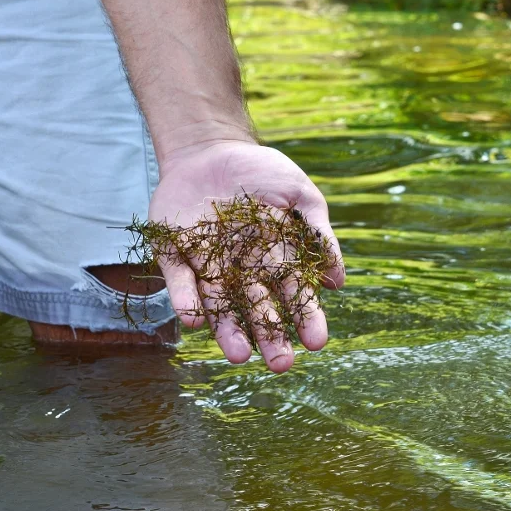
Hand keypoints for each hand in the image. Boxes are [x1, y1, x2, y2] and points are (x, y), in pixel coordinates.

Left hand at [150, 139, 344, 371]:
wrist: (209, 146)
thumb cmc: (260, 171)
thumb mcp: (298, 193)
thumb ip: (317, 232)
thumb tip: (337, 280)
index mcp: (274, 258)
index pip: (293, 293)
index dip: (306, 317)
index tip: (316, 342)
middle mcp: (241, 269)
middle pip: (257, 307)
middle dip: (269, 335)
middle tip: (281, 364)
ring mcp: (206, 263)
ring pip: (218, 303)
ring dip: (227, 330)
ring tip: (238, 356)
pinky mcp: (174, 253)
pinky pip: (179, 280)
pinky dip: (184, 299)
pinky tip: (193, 319)